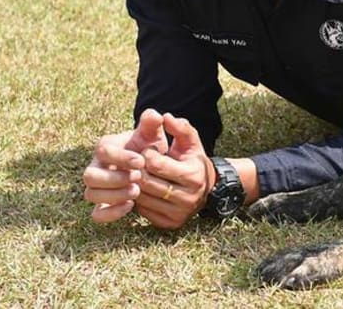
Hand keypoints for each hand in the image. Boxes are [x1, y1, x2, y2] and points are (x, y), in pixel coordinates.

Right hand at [82, 109, 167, 223]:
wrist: (150, 165)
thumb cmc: (148, 147)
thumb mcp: (152, 134)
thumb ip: (152, 123)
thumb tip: (155, 115)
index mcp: (106, 147)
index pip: (102, 151)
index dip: (121, 157)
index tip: (141, 161)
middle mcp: (96, 167)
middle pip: (89, 176)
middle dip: (114, 178)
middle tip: (138, 177)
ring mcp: (97, 187)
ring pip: (90, 195)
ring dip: (113, 195)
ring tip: (136, 191)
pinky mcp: (103, 204)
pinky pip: (97, 214)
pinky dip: (111, 213)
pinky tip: (131, 206)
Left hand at [133, 113, 214, 229]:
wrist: (208, 188)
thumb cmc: (194, 160)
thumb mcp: (191, 141)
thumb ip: (180, 127)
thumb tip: (165, 117)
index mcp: (193, 176)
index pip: (156, 164)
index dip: (146, 155)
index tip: (145, 150)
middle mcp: (187, 198)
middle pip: (147, 182)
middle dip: (137, 170)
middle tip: (134, 163)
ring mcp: (178, 214)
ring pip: (143, 198)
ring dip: (134, 185)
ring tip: (135, 174)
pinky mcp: (169, 224)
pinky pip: (144, 211)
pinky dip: (138, 199)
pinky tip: (140, 188)